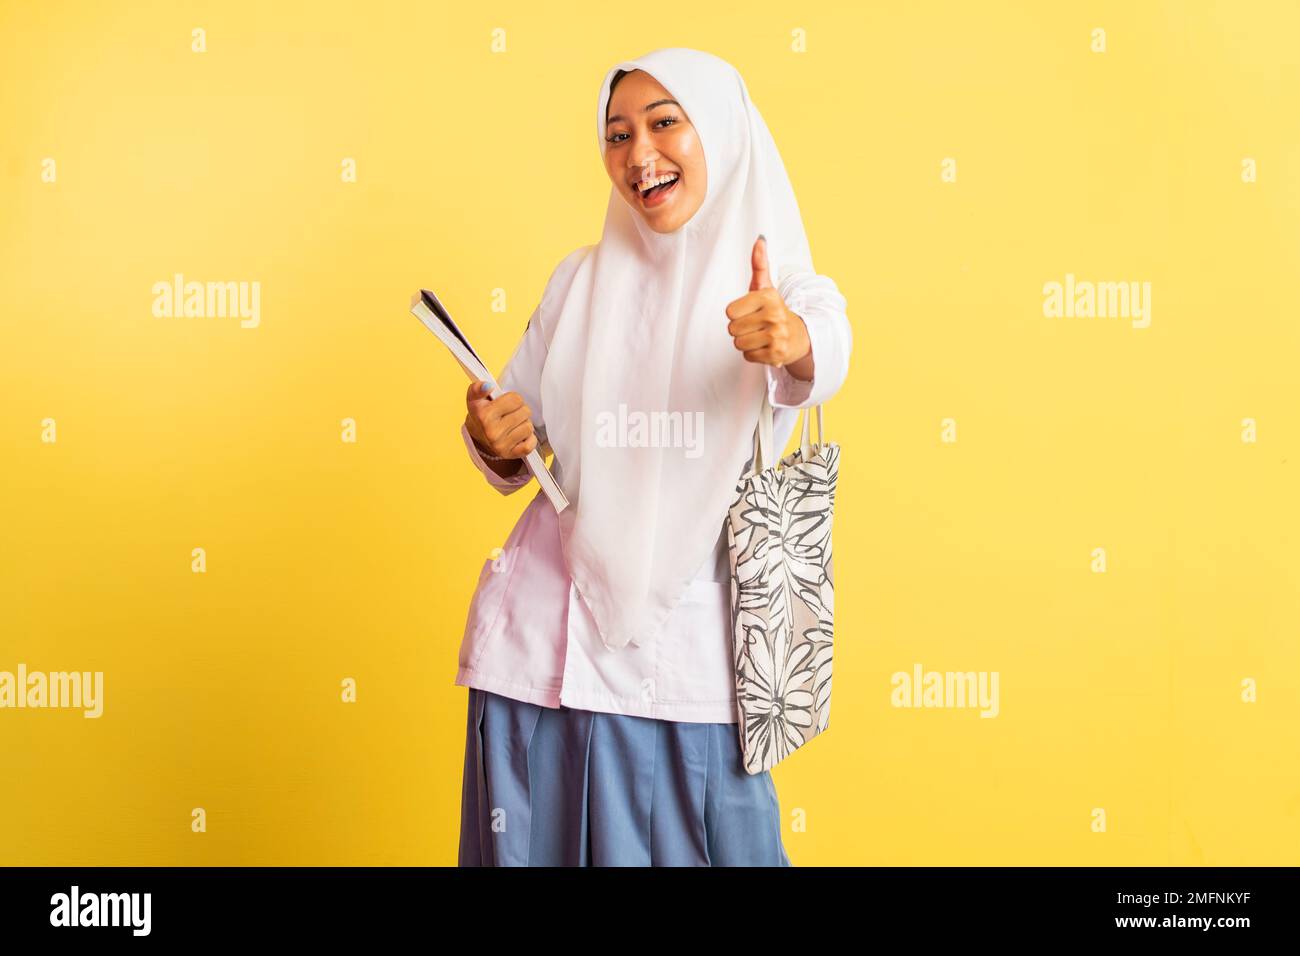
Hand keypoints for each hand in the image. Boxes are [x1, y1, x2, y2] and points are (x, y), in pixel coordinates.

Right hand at [465, 380, 537, 458]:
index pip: (515, 399)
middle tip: (510, 414)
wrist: (479, 439)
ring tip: (514, 425)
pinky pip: (531, 444)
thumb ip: (478, 388)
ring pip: (529, 427)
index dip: (513, 399)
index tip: (506, 404)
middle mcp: (491, 432)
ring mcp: (501, 445)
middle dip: (520, 410)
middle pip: (525, 412)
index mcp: (483, 415)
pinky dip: (529, 439)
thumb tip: (488, 386)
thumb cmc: (481, 415)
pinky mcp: (511, 454)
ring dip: (524, 424)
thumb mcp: (474, 399)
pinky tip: (519, 436)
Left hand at [725, 235, 812, 378]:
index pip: (729, 311)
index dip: (736, 313)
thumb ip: (759, 265)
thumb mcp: (766, 287)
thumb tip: (760, 239)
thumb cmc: (775, 310)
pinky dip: (753, 354)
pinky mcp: (776, 355)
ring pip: (738, 344)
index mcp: (768, 297)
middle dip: (740, 329)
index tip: (751, 312)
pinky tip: (765, 347)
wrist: (799, 336)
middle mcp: (774, 315)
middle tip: (756, 326)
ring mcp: (776, 336)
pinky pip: (747, 356)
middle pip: (732, 329)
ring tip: (760, 336)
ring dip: (746, 342)